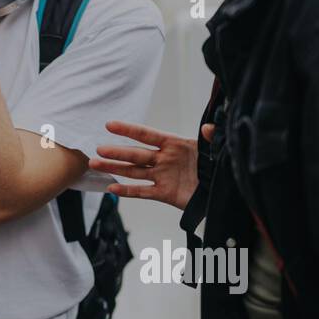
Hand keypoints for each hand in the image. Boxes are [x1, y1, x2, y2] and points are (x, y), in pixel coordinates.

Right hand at [90, 120, 214, 210]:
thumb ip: (212, 137)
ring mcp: (162, 176)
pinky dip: (127, 191)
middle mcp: (164, 159)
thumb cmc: (217, 166)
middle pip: (136, 154)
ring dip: (115, 168)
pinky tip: (112, 188)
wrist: (222, 190)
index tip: (110, 125)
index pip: (148, 135)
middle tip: (99, 149)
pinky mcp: (164, 193)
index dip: (129, 130)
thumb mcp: (216, 149)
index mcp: (175, 144)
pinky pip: (143, 192)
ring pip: (134, 171)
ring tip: (96, 164)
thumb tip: (208, 127)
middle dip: (117, 152)